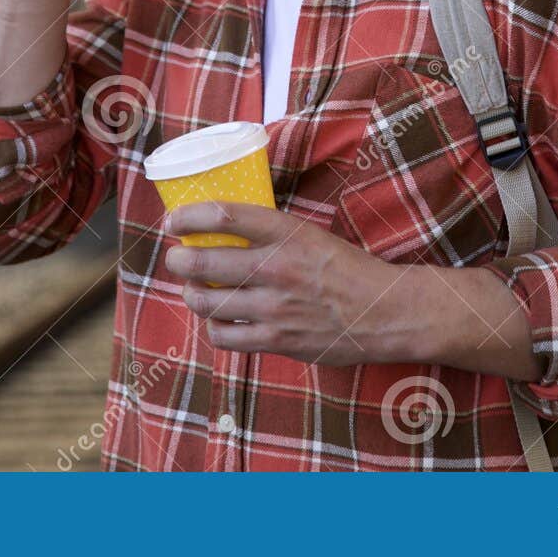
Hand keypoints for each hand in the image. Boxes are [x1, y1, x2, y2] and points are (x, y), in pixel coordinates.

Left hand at [162, 202, 417, 365]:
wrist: (383, 311)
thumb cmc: (346, 269)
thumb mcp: (311, 235)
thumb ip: (272, 234)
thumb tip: (226, 229)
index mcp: (287, 233)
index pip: (225, 216)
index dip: (189, 217)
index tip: (174, 221)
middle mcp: (277, 267)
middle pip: (204, 262)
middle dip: (178, 260)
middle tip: (176, 258)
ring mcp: (275, 307)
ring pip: (208, 302)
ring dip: (190, 294)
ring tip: (191, 289)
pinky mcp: (278, 339)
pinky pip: (226, 336)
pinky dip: (213, 327)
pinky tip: (217, 320)